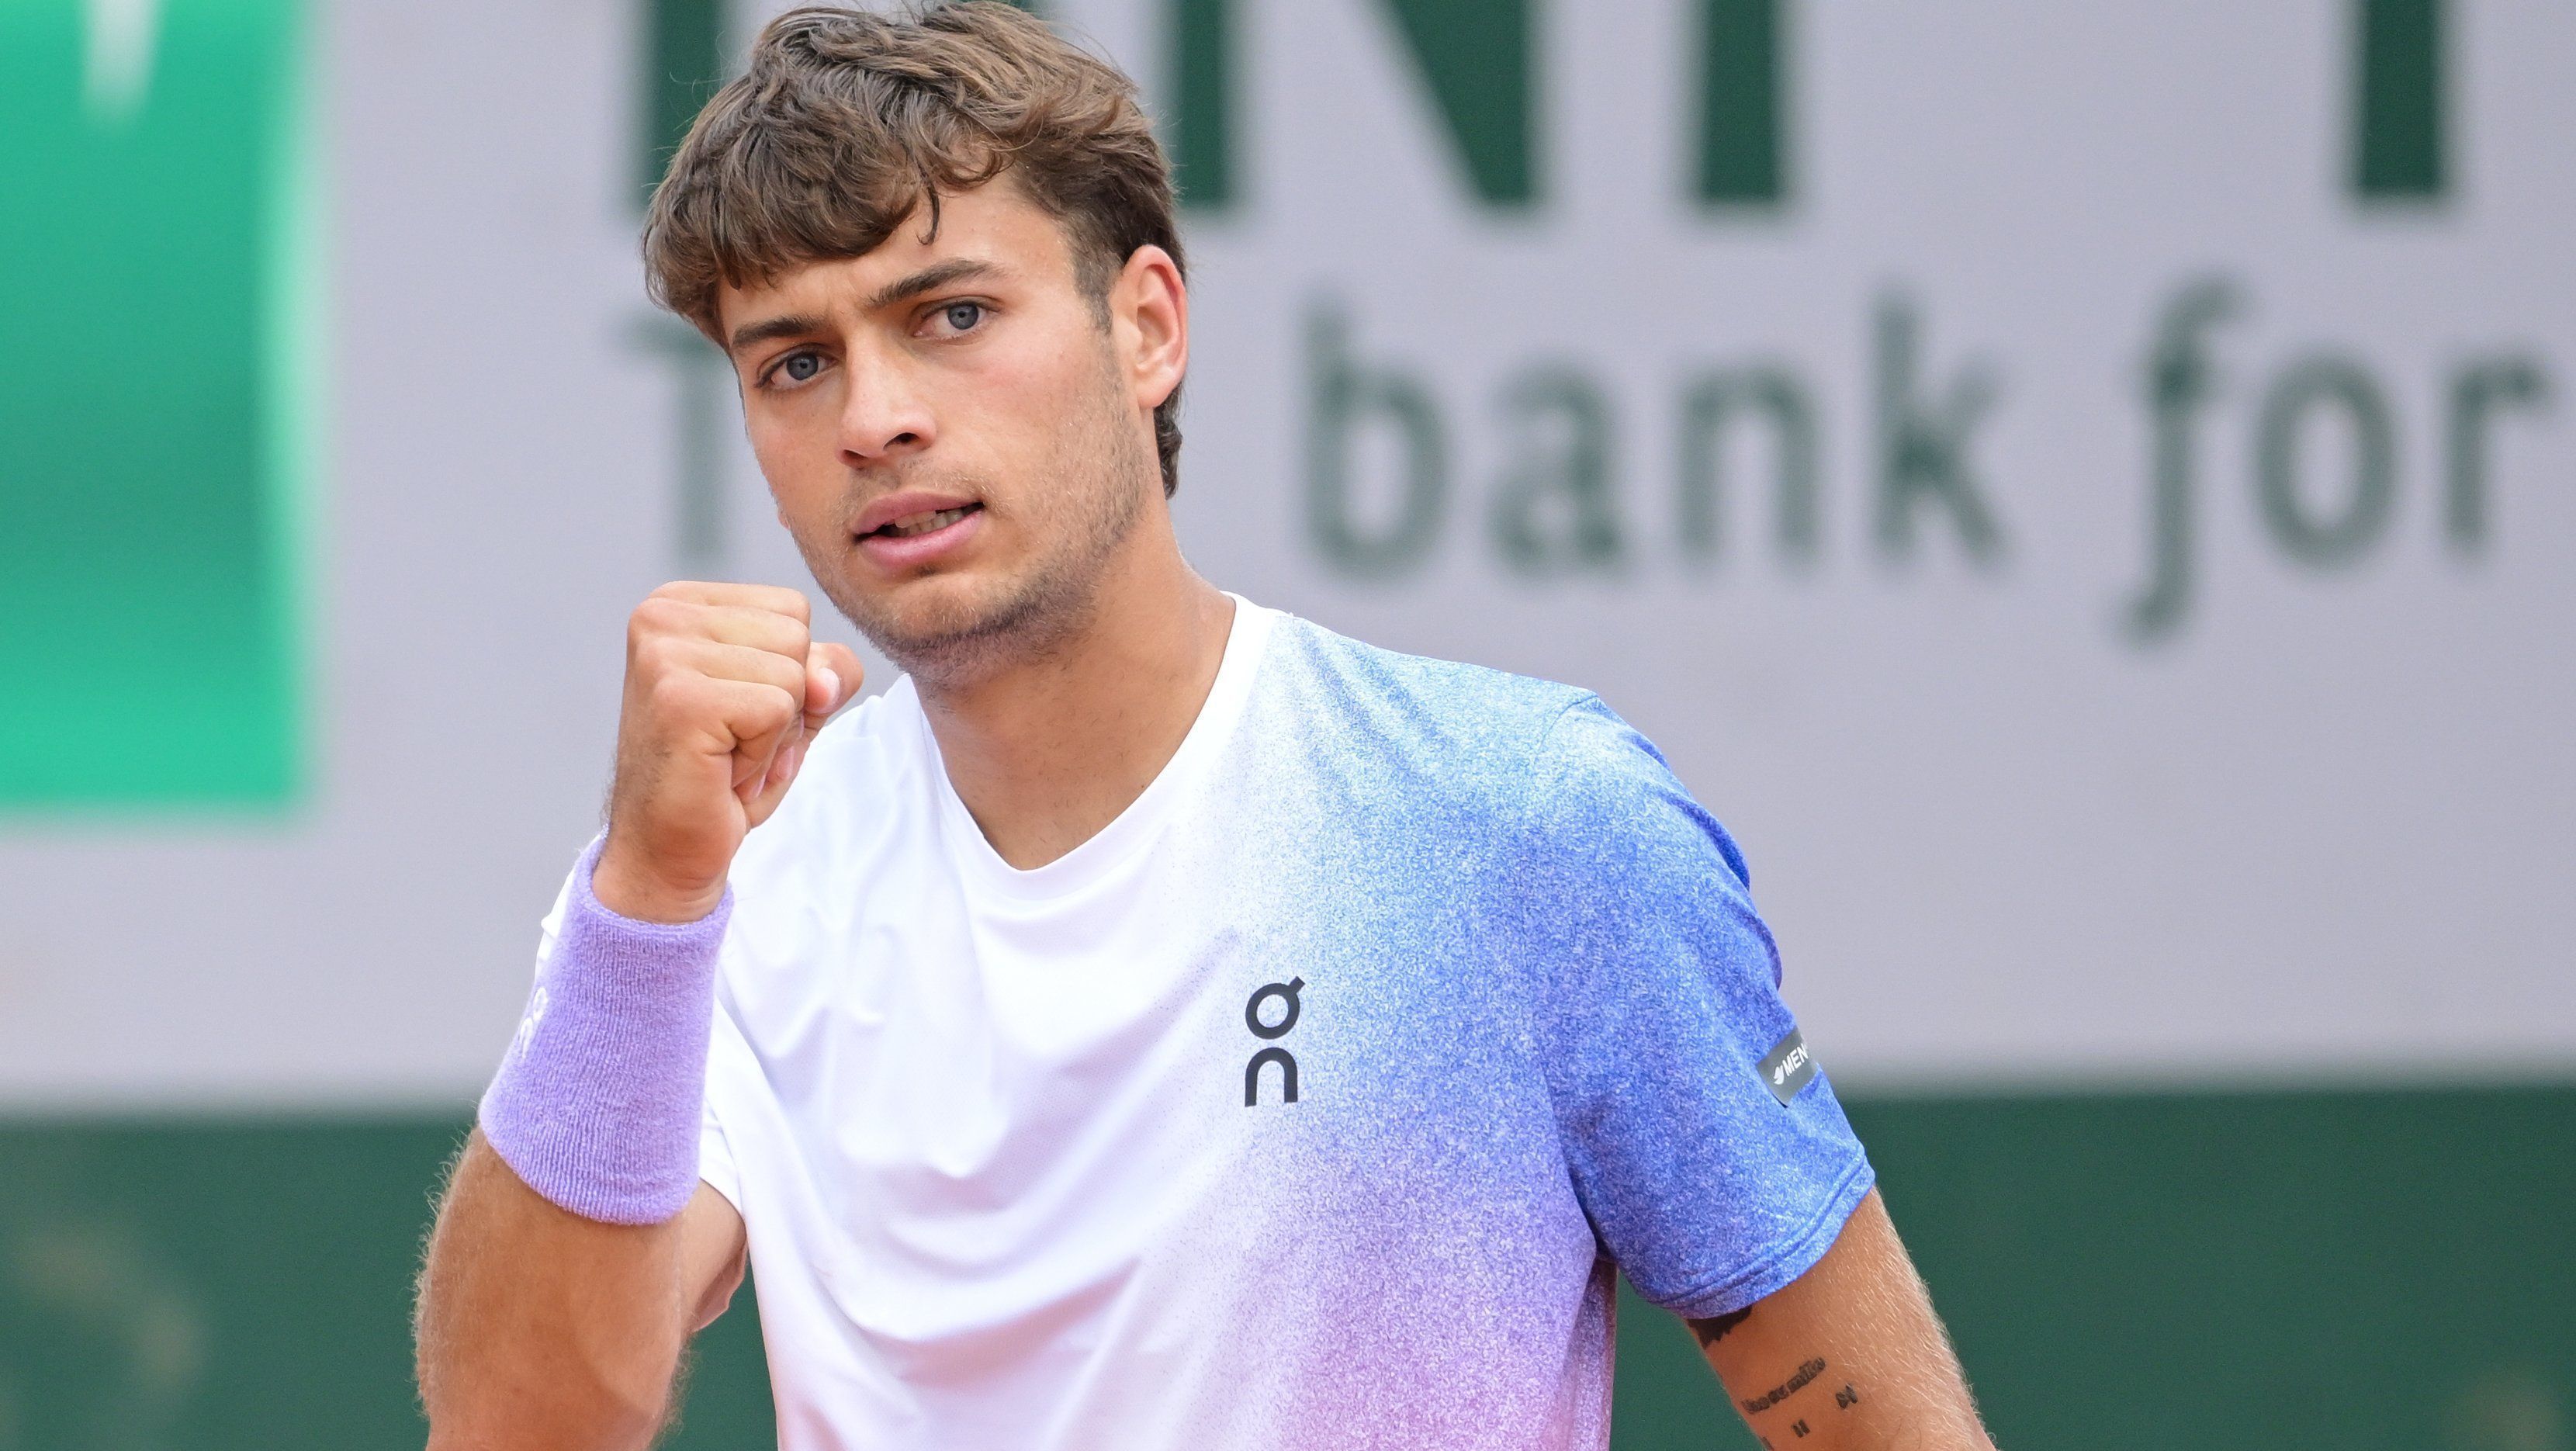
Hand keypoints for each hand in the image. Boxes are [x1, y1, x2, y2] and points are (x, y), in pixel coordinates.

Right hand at [593, 582, 862, 922]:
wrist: (668, 848)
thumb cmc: (724, 773)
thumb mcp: (793, 705)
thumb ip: (826, 669)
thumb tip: (825, 679)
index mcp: (680, 602)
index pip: (793, 609)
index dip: (789, 673)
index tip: (737, 712)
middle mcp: (662, 615)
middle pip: (797, 636)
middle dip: (786, 703)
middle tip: (730, 740)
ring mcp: (664, 654)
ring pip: (793, 674)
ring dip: (775, 732)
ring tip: (725, 755)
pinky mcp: (680, 699)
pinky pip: (778, 710)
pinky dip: (763, 754)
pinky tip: (721, 770)